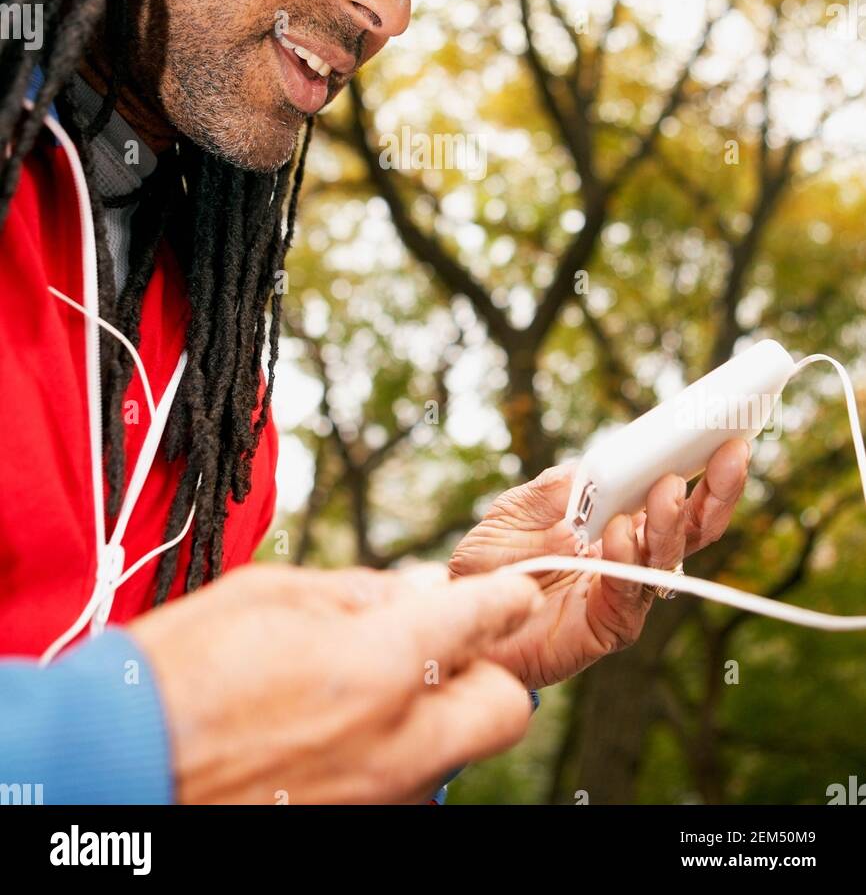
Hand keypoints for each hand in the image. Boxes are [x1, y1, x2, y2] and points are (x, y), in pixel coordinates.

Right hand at [127, 561, 542, 803]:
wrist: (115, 765)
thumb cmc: (179, 674)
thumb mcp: (270, 595)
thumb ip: (358, 593)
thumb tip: (414, 590)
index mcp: (378, 664)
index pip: (482, 620)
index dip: (506, 597)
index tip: (516, 591)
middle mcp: (396, 742)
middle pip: (505, 711)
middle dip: (484, 677)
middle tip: (441, 657)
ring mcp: (380, 799)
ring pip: (454, 756)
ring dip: (430, 723)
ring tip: (361, 701)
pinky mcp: (358, 831)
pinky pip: (404, 788)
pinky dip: (389, 760)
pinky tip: (333, 741)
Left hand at [448, 439, 750, 690]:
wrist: (462, 619)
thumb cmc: (492, 564)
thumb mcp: (514, 510)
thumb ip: (553, 489)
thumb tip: (592, 467)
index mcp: (619, 521)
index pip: (671, 493)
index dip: (701, 465)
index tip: (722, 429)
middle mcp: (632, 556)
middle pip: (690, 527)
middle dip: (715, 491)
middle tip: (730, 453)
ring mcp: (624, 592)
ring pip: (666, 558)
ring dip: (671, 521)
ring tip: (669, 488)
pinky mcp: (607, 626)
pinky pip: (627, 593)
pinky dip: (627, 560)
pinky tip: (621, 532)